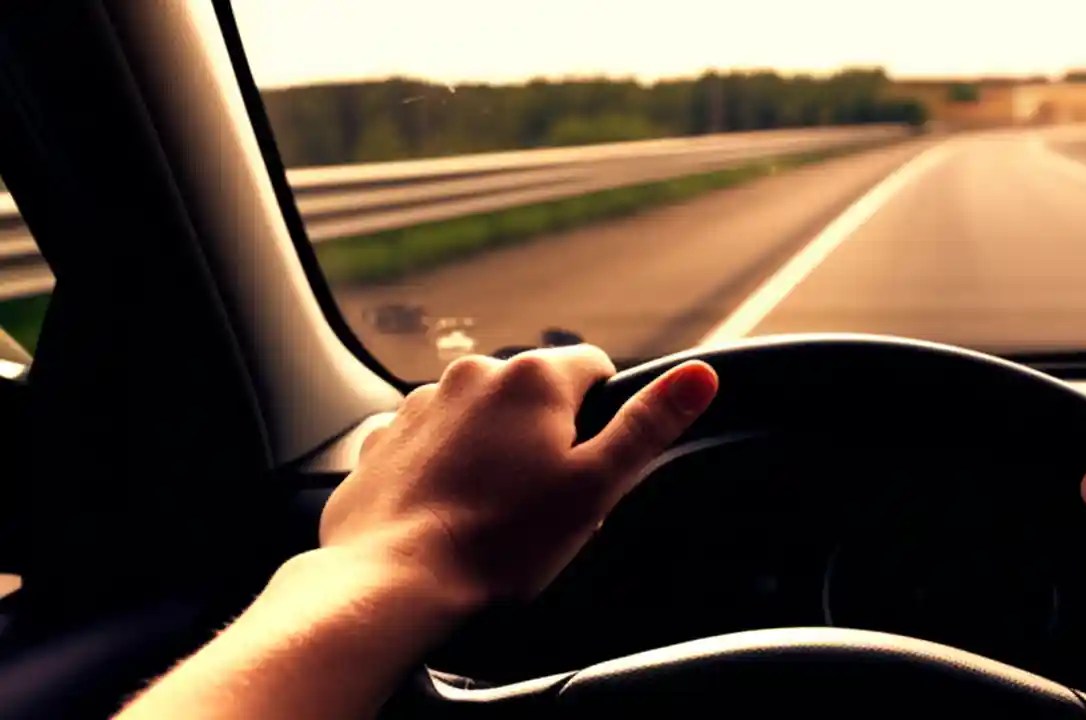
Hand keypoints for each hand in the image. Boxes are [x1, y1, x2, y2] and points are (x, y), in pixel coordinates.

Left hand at [320, 345, 717, 607]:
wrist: (392, 581)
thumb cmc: (501, 542)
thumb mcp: (595, 487)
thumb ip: (649, 425)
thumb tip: (702, 374)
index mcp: (534, 378)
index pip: (596, 369)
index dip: (605, 418)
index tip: (590, 467)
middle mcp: (474, 374)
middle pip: (535, 393)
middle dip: (546, 435)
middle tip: (544, 500)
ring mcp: (421, 403)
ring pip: (480, 416)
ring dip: (492, 448)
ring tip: (491, 513)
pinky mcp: (383, 439)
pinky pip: (431, 441)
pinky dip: (443, 467)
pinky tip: (447, 512)